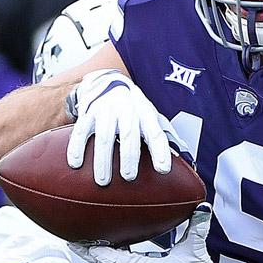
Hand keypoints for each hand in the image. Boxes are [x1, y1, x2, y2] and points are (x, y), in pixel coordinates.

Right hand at [66, 69, 172, 184]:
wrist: (108, 82)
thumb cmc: (134, 108)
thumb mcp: (151, 116)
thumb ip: (165, 134)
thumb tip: (186, 155)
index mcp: (145, 114)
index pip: (155, 133)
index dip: (160, 151)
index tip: (163, 169)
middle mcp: (127, 111)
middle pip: (129, 135)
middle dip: (129, 157)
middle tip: (129, 177)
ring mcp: (106, 111)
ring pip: (105, 136)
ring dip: (103, 160)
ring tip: (103, 181)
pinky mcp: (88, 113)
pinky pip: (81, 131)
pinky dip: (77, 148)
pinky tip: (76, 164)